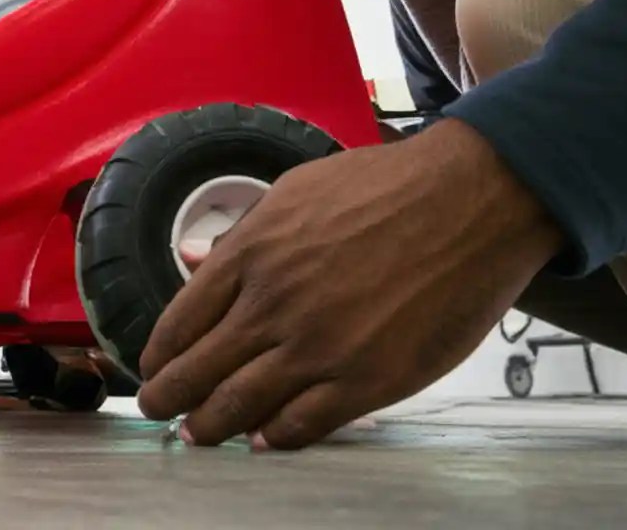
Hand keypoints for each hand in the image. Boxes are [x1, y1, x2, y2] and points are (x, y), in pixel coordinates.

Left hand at [138, 119, 562, 448]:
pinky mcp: (367, 379)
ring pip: (240, 405)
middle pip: (198, 370)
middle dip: (167, 398)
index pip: (180, 320)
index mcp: (253, 253)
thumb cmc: (388, 187)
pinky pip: (303, 424)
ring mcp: (319, 346)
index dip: (159, 354)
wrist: (474, 200)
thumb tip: (192, 256)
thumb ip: (241, 232)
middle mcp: (275, 304)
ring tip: (197, 433)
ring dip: (209, 425)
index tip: (152, 366)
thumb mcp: (296, 191)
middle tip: (158, 409)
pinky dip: (273, 437)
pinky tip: (261, 439)